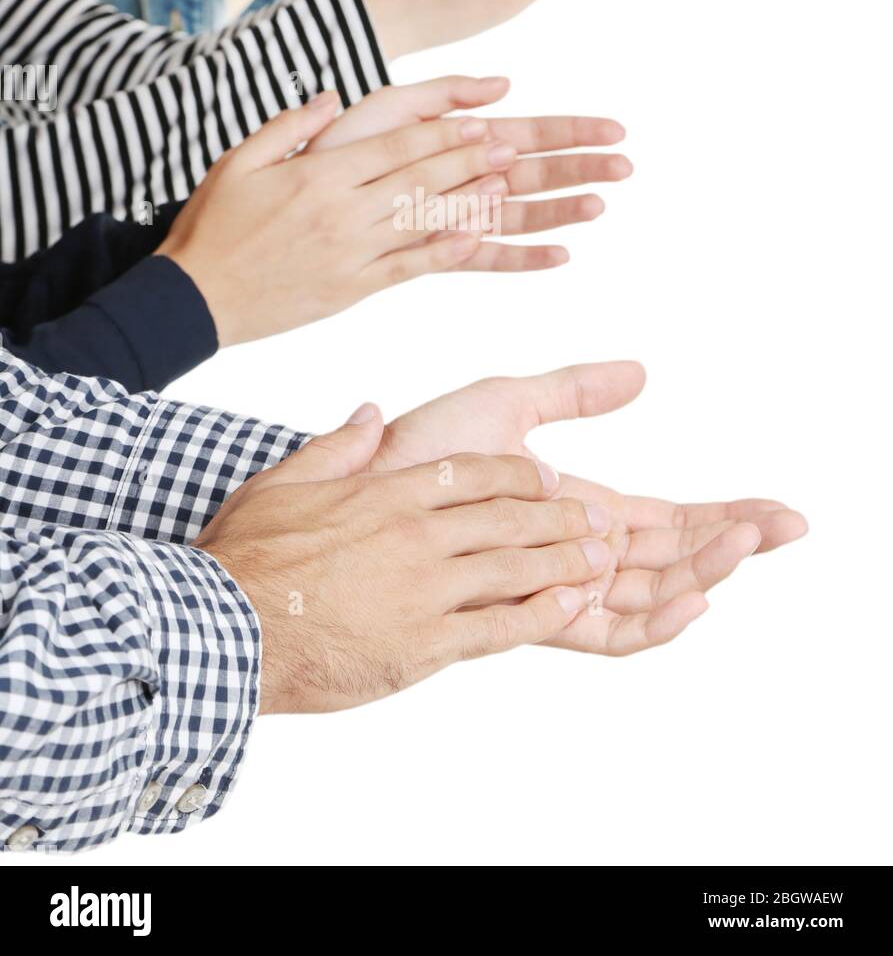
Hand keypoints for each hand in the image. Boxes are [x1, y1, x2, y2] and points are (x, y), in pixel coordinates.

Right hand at [155, 93, 538, 343]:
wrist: (195, 297)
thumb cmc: (214, 224)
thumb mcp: (239, 161)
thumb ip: (289, 126)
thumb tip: (332, 97)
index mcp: (318, 175)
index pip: (395, 147)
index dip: (442, 133)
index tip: (478, 121)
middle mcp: (342, 212)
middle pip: (420, 180)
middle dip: (470, 160)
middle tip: (511, 145)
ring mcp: (351, 253)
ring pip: (423, 222)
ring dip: (469, 201)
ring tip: (507, 184)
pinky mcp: (352, 289)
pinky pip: (408, 268)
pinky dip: (443, 252)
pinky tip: (475, 239)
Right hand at [195, 410, 611, 711]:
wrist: (224, 631)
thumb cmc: (245, 559)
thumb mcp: (283, 482)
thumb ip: (336, 446)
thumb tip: (371, 413)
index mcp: (386, 493)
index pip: (472, 472)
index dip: (519, 474)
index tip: (547, 477)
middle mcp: (417, 536)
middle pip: (509, 516)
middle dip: (560, 516)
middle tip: (600, 518)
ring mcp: (425, 591)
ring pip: (516, 568)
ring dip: (566, 561)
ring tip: (602, 559)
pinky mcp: (424, 645)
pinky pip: (499, 628)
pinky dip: (541, 615)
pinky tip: (571, 607)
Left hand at [307, 75, 633, 270]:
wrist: (290, 195)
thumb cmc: (337, 145)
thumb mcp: (388, 105)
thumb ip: (443, 93)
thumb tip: (504, 85)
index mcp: (458, 139)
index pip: (529, 132)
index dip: (572, 130)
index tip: (616, 129)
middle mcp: (463, 179)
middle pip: (536, 173)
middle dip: (582, 168)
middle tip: (627, 167)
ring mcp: (451, 215)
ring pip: (519, 214)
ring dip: (561, 210)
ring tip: (601, 206)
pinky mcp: (433, 248)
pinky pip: (483, 256)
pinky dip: (520, 256)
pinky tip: (558, 257)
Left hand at [358, 362, 807, 654]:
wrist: (363, 481)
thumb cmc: (422, 446)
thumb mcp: (509, 401)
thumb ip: (575, 390)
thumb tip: (642, 372)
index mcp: (576, 509)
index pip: (667, 520)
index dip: (723, 515)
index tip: (776, 510)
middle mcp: (572, 555)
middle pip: (671, 561)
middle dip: (731, 545)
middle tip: (787, 526)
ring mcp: (553, 588)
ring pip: (648, 596)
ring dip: (704, 573)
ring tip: (748, 543)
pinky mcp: (528, 615)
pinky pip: (603, 635)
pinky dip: (653, 621)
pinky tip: (691, 595)